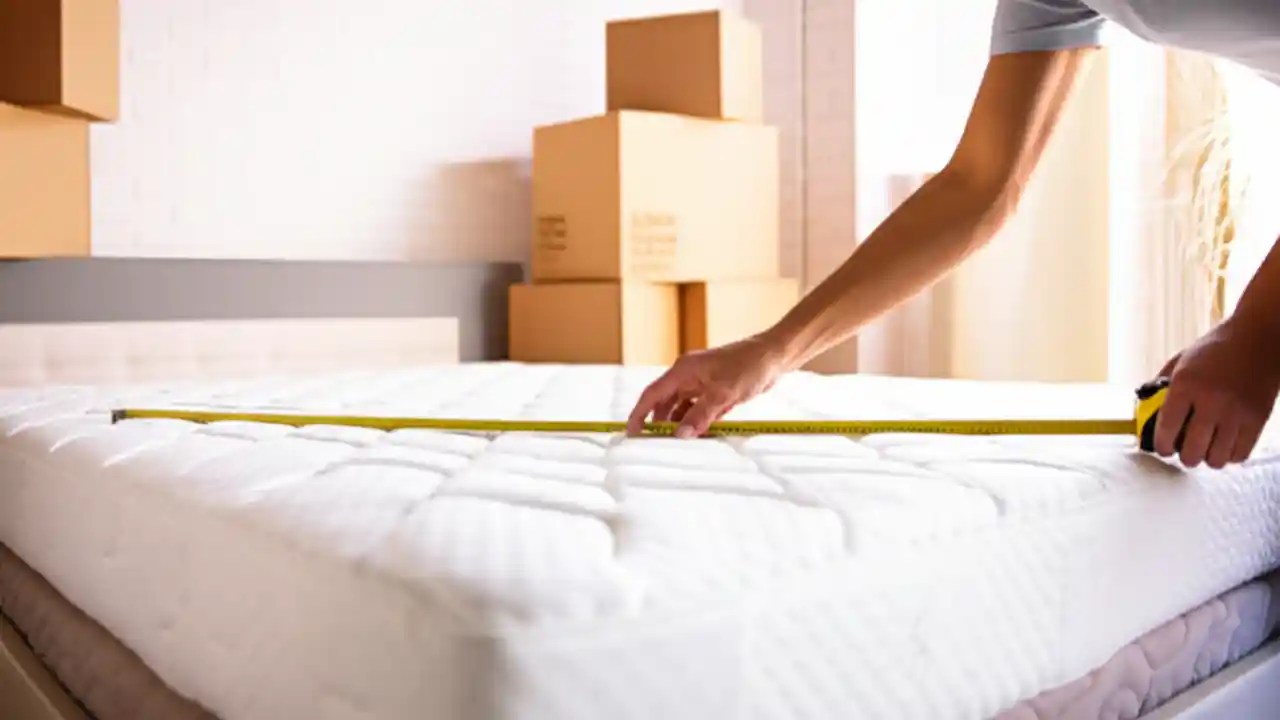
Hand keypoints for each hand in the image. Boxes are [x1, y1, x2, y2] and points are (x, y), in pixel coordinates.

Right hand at [626, 333, 790, 437]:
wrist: (774, 356)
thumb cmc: (749, 366)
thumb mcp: (723, 394)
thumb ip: (701, 415)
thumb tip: (680, 434)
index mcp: (683, 371)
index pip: (653, 394)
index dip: (639, 413)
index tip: (632, 432)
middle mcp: (688, 376)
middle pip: (665, 403)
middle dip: (659, 423)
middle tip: (656, 445)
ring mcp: (702, 383)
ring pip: (683, 408)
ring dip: (681, 424)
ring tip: (679, 444)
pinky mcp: (715, 390)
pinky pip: (699, 410)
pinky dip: (698, 422)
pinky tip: (700, 436)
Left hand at [1154, 316, 1279, 467]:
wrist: (1259, 337)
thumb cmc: (1216, 348)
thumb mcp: (1181, 360)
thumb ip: (1161, 384)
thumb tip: (1143, 407)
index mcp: (1186, 385)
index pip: (1166, 429)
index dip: (1161, 446)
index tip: (1162, 449)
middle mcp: (1211, 402)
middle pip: (1191, 452)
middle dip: (1183, 457)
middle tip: (1183, 451)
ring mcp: (1236, 413)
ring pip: (1216, 459)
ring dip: (1207, 458)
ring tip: (1205, 448)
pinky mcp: (1258, 420)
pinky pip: (1239, 455)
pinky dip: (1229, 456)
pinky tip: (1224, 445)